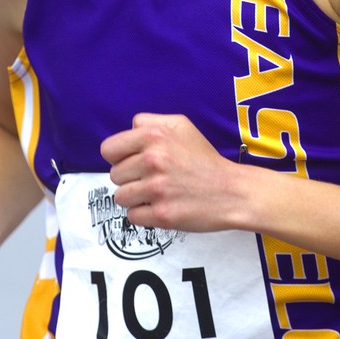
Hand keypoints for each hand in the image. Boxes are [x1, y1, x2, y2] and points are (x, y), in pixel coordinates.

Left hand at [100, 113, 239, 232]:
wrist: (231, 191)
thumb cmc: (204, 159)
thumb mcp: (182, 126)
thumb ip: (150, 122)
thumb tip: (128, 131)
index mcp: (154, 136)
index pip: (108, 149)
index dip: (119, 157)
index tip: (133, 162)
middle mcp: (153, 160)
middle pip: (114, 175)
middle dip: (131, 178)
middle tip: (153, 178)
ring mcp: (157, 189)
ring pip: (120, 197)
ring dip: (136, 198)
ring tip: (157, 193)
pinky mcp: (161, 215)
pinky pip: (132, 216)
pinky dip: (145, 215)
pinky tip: (162, 206)